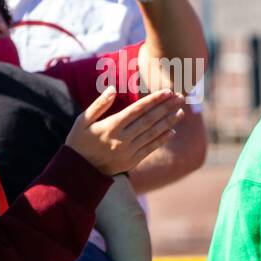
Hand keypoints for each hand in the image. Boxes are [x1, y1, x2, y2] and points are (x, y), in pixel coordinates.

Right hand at [65, 88, 185, 175]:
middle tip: (181, 97)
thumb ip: (99, 105)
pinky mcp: (132, 161)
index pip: (137, 110)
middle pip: (149, 120)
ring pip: (153, 134)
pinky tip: (172, 131)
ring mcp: (129, 151)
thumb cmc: (78, 142)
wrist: (78, 171)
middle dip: (166, 108)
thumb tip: (112, 89)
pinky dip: (162, 139)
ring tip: (181, 112)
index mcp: (111, 126)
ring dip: (168, 122)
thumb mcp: (82, 121)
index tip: (167, 92)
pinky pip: (150, 148)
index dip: (154, 100)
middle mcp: (122, 139)